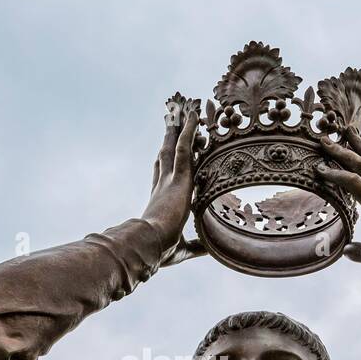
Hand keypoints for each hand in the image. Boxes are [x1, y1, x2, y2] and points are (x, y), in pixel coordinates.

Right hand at [143, 96, 204, 267]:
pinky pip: (185, 147)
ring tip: (180, 107)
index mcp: (161, 201)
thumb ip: (197, 246)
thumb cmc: (160, 252)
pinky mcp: (178, 177)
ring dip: (178, 127)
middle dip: (168, 137)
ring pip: (174, 146)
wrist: (149, 245)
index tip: (161, 151)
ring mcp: (170, 179)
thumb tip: (211, 249)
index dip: (162, 163)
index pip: (161, 176)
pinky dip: (189, 130)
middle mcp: (163, 186)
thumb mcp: (183, 249)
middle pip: (166, 155)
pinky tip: (192, 115)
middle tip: (169, 120)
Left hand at [313, 131, 360, 276]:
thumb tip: (346, 250)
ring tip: (324, 140)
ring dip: (341, 153)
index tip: (344, 151)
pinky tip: (322, 170)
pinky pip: (356, 185)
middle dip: (350, 147)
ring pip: (360, 167)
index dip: (357, 162)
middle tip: (335, 132)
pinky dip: (339, 176)